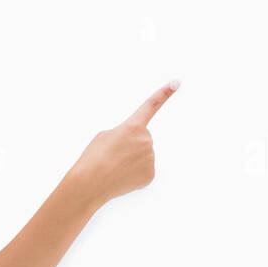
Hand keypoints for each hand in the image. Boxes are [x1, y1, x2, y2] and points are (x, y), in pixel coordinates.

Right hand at [72, 81, 179, 202]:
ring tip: (115, 166)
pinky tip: (122, 176)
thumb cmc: (93, 157)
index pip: (151, 106)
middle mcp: (146, 140)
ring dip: (132, 159)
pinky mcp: (151, 174)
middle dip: (131, 144)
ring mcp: (150, 158)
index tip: (177, 82)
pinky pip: (144, 169)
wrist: (90, 184)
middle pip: (142, 138)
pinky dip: (134, 172)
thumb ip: (125, 134)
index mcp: (133, 126)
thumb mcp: (105, 135)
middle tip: (113, 155)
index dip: (164, 93)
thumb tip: (138, 145)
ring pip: (143, 155)